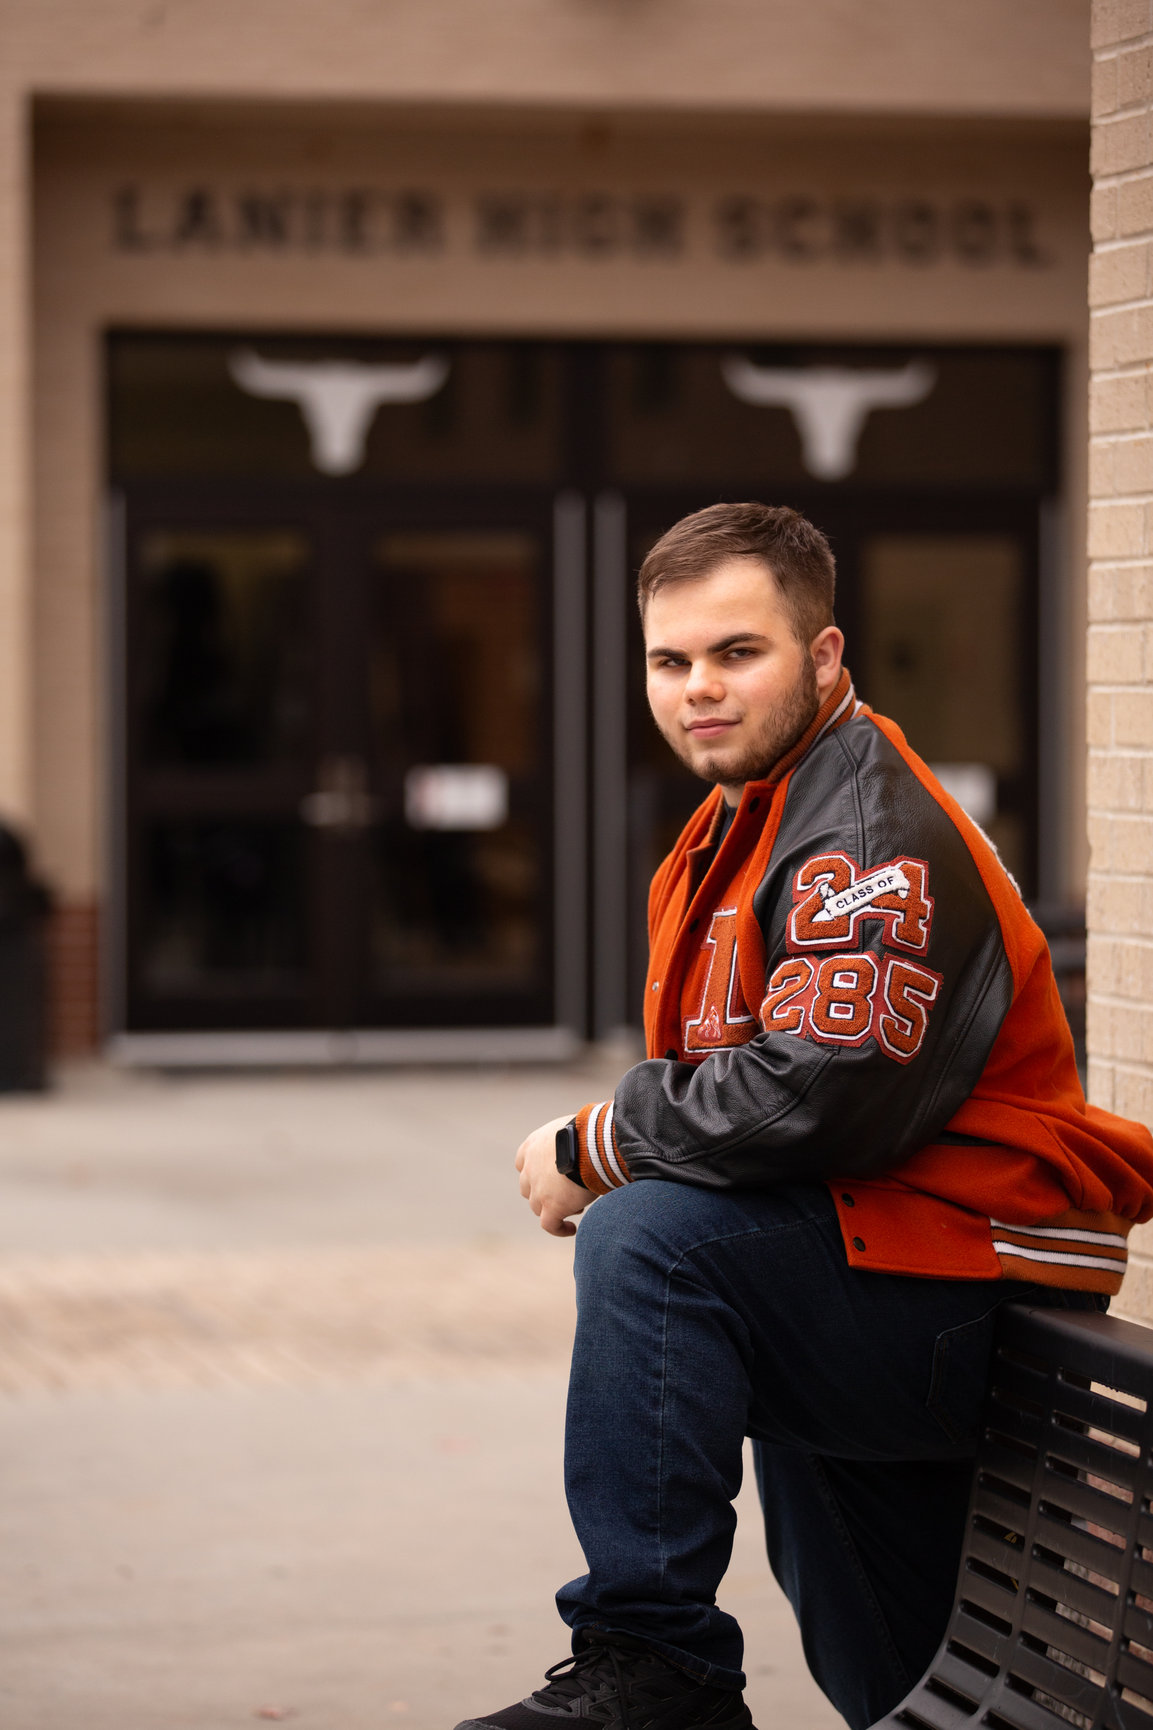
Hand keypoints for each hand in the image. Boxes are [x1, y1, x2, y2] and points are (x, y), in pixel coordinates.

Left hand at [515, 1114, 594, 1237]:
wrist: (594, 1143)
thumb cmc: (591, 1130)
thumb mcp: (572, 1129)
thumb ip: (569, 1140)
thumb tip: (586, 1141)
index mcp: (533, 1145)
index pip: (523, 1163)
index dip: (534, 1173)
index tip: (549, 1177)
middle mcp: (530, 1168)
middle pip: (529, 1187)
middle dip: (544, 1192)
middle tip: (567, 1191)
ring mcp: (538, 1190)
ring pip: (538, 1207)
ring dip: (553, 1208)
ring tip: (577, 1206)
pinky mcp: (552, 1207)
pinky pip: (550, 1225)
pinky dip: (558, 1229)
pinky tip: (571, 1229)